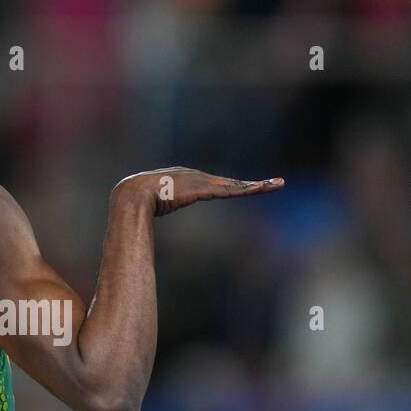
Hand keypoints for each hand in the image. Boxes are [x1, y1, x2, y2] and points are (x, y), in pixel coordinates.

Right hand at [112, 167, 283, 215]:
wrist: (132, 195)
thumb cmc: (135, 205)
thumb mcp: (148, 209)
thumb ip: (150, 217)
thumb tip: (133, 234)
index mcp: (184, 181)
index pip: (213, 185)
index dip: (230, 187)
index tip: (242, 189)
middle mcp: (196, 176)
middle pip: (230, 183)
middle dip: (252, 185)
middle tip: (275, 183)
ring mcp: (201, 181)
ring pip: (236, 185)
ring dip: (258, 186)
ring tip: (278, 184)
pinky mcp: (205, 188)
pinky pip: (233, 189)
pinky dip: (250, 188)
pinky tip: (265, 187)